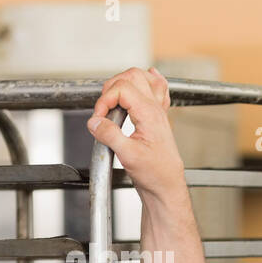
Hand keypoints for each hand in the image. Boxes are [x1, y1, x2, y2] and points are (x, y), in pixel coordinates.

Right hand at [86, 67, 185, 205]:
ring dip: (124, 82)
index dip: (105, 100)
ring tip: (112, 99)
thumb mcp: (128, 155)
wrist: (167, 186)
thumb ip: (110, 135)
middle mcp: (155, 109)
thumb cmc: (155, 174)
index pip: (122, 88)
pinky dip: (150, 82)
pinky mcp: (155, 118)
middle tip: (103, 108)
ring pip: (143, 79)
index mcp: (149, 114)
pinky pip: (157, 90)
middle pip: (132, 76)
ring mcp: (157, 112)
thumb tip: (94, 121)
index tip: (98, 118)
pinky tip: (148, 78)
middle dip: (111, 87)